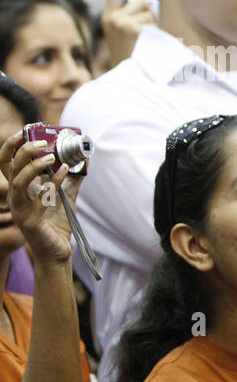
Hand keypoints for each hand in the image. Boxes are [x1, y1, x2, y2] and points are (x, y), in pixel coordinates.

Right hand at [0, 129, 76, 265]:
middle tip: (43, 142)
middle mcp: (16, 196)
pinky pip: (39, 198)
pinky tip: (65, 172)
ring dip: (34, 166)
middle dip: (24, 151)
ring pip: (18, 181)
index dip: (11, 145)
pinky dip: (53, 183)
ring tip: (52, 157)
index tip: (24, 131)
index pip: (6, 162)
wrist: (57, 250)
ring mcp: (20, 209)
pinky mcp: (31, 220)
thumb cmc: (56, 223)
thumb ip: (71, 177)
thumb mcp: (65, 195)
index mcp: (20, 188)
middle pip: (10, 167)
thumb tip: (84, 158)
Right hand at [100, 0, 157, 69]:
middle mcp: (113, 18)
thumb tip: (150, 2)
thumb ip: (129, 17)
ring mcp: (122, 23)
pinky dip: (157, 32)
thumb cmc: (130, 55)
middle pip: (140, 1)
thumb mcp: (120, 34)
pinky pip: (153, 24)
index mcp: (107, 17)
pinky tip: (151, 42)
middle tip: (151, 26)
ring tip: (148, 39)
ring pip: (149, 14)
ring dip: (154, 24)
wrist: (128, 75)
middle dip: (149, 11)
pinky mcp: (133, 30)